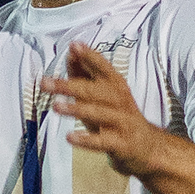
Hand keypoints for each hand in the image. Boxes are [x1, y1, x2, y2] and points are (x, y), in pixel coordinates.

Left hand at [42, 41, 168, 178]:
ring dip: (76, 109)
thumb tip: (71, 53)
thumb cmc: (119, 116)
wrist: (149, 148)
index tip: (74, 46)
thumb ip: (86, 74)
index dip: (90, 57)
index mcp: (116, 86)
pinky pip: (103, 141)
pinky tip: (70, 137)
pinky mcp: (122, 144)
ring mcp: (122, 122)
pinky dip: (87, 139)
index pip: (103, 68)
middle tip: (45, 83)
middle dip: (69, 86)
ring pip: (99, 113)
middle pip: (94, 91)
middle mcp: (120, 101)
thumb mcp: (103, 94)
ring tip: (56, 106)